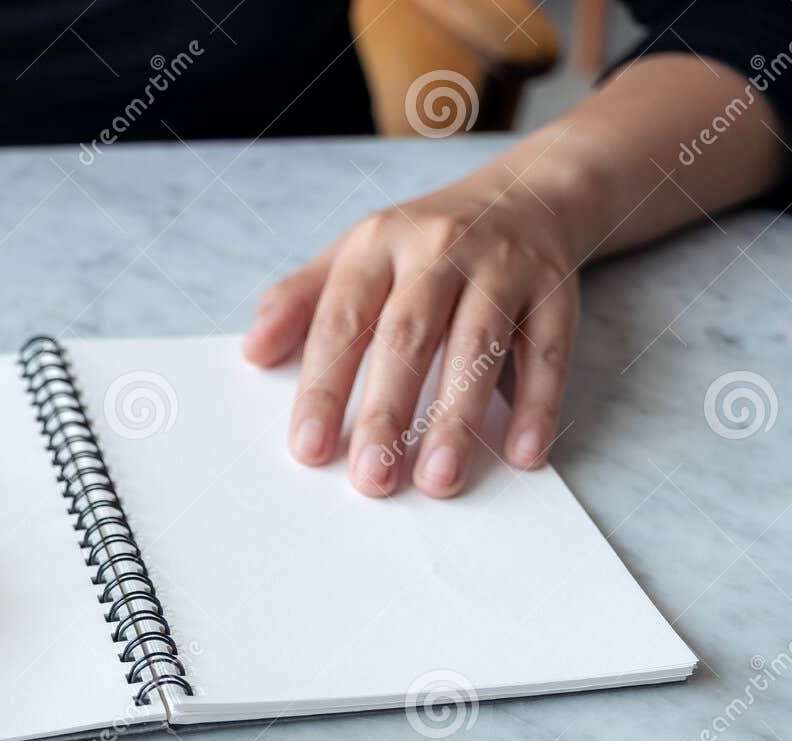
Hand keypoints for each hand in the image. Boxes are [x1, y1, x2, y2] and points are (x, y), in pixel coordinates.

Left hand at [242, 176, 579, 497]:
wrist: (530, 193)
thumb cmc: (422, 244)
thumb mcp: (355, 255)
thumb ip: (300, 301)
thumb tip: (251, 352)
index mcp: (378, 244)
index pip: (342, 320)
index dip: (324, 387)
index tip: (310, 449)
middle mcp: (440, 248)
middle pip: (409, 336)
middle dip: (388, 412)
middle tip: (372, 480)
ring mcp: (503, 266)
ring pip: (480, 346)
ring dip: (458, 418)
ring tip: (439, 480)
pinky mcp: (557, 289)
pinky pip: (548, 351)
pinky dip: (538, 404)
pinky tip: (522, 453)